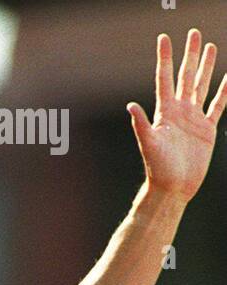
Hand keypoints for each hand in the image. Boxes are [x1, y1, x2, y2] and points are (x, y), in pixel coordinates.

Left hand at [128, 30, 226, 202]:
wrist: (173, 188)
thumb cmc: (158, 169)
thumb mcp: (149, 144)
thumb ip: (141, 124)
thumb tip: (130, 106)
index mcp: (164, 112)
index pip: (165, 78)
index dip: (165, 58)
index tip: (164, 38)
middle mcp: (179, 111)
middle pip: (186, 75)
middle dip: (190, 54)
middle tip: (194, 33)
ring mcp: (193, 118)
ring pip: (201, 85)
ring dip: (206, 66)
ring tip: (210, 46)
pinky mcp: (206, 129)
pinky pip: (218, 105)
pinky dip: (224, 91)